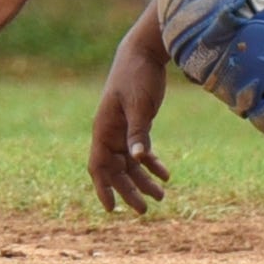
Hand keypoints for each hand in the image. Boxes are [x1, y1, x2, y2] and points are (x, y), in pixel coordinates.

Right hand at [88, 34, 172, 212]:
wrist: (144, 52)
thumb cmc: (136, 75)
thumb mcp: (139, 105)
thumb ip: (138, 132)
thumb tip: (137, 159)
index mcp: (104, 129)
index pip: (98, 166)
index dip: (103, 188)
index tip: (111, 209)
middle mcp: (111, 132)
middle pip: (116, 170)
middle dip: (129, 191)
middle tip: (145, 210)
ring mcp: (123, 129)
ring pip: (131, 163)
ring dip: (144, 180)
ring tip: (161, 196)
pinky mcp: (137, 123)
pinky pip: (141, 150)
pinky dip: (152, 163)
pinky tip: (165, 175)